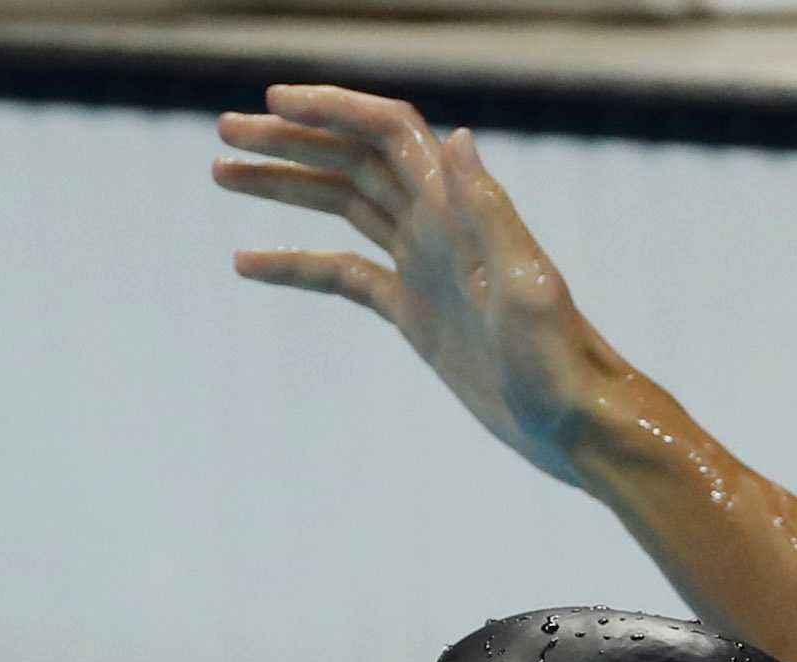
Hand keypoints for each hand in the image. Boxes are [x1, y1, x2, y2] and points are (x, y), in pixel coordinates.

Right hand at [213, 84, 614, 487]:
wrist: (576, 423)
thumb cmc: (561, 359)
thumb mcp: (526, 286)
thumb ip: (489, 213)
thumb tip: (454, 137)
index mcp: (460, 211)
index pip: (388, 135)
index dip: (333, 111)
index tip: (274, 104)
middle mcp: (439, 226)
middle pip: (352, 161)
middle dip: (289, 141)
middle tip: (225, 134)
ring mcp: (424, 266)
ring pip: (342, 206)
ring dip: (285, 186)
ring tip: (221, 175)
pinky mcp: (414, 312)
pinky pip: (344, 274)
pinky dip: (295, 264)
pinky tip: (245, 263)